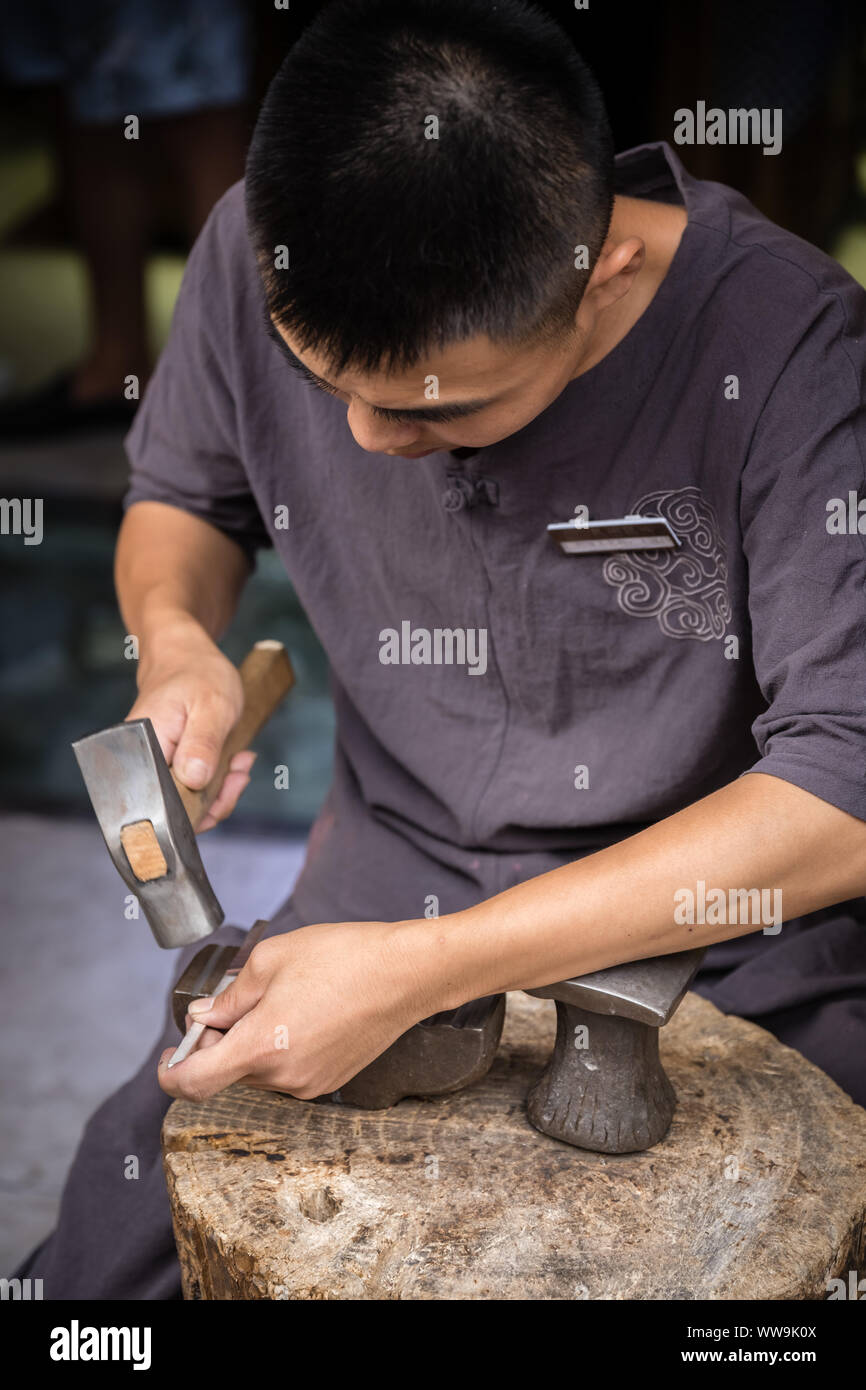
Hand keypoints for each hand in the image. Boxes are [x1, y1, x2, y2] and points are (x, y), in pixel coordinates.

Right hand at [127, 615, 252, 829]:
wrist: (184, 656)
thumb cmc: (196, 674)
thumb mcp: (211, 706)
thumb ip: (201, 744)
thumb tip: (193, 781)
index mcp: (142, 748)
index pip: (161, 802)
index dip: (198, 808)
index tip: (231, 783)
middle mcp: (141, 763)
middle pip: (175, 808)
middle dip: (216, 798)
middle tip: (239, 770)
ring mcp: (153, 767)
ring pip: (187, 802)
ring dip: (220, 789)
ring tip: (239, 762)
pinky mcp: (166, 767)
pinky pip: (190, 789)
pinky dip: (216, 782)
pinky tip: (233, 762)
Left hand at [158, 919, 433, 1100]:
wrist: (406, 973)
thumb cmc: (343, 958)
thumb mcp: (271, 959)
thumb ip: (229, 995)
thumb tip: (205, 1016)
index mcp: (260, 1047)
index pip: (194, 1083)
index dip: (170, 1073)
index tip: (168, 1057)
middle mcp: (283, 1077)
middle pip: (227, 1073)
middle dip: (217, 1043)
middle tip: (229, 1003)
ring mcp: (310, 1084)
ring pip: (258, 1072)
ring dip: (250, 1044)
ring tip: (275, 1000)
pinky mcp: (330, 1081)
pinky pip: (287, 1072)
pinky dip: (278, 1049)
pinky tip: (300, 1013)